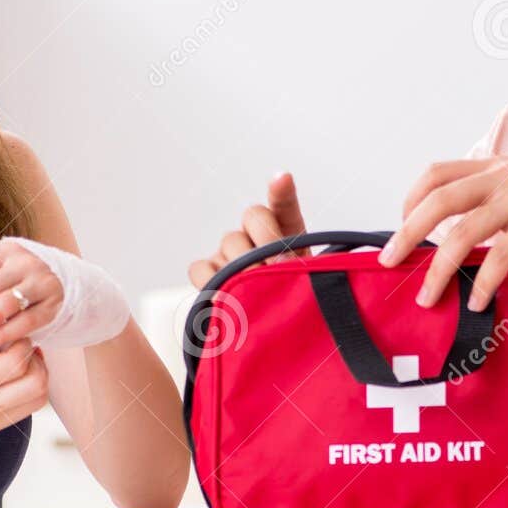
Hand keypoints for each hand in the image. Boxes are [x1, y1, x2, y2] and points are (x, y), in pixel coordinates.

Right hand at [0, 334, 48, 434]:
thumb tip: (8, 329)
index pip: (16, 362)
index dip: (21, 342)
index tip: (10, 331)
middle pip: (36, 384)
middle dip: (35, 359)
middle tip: (20, 345)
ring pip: (38, 397)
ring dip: (36, 373)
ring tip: (19, 358)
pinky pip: (29, 407)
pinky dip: (29, 387)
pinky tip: (14, 373)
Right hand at [187, 172, 309, 288]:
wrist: (276, 328)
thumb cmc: (294, 299)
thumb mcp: (307, 283)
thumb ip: (298, 266)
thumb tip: (282, 256)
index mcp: (287, 230)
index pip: (285, 205)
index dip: (283, 191)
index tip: (282, 178)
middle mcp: (255, 234)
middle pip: (254, 217)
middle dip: (268, 241)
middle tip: (279, 267)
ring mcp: (229, 251)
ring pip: (230, 241)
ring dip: (245, 265)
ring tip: (257, 292)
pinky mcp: (209, 272)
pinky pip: (200, 268)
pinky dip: (211, 280)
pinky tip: (224, 295)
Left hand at [377, 157, 507, 310]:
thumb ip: (500, 209)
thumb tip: (463, 244)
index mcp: (499, 166)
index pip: (436, 173)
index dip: (410, 200)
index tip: (400, 228)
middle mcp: (506, 175)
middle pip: (437, 200)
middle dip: (405, 234)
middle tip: (387, 262)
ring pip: (462, 232)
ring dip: (437, 268)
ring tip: (426, 296)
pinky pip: (500, 256)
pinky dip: (482, 283)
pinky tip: (475, 303)